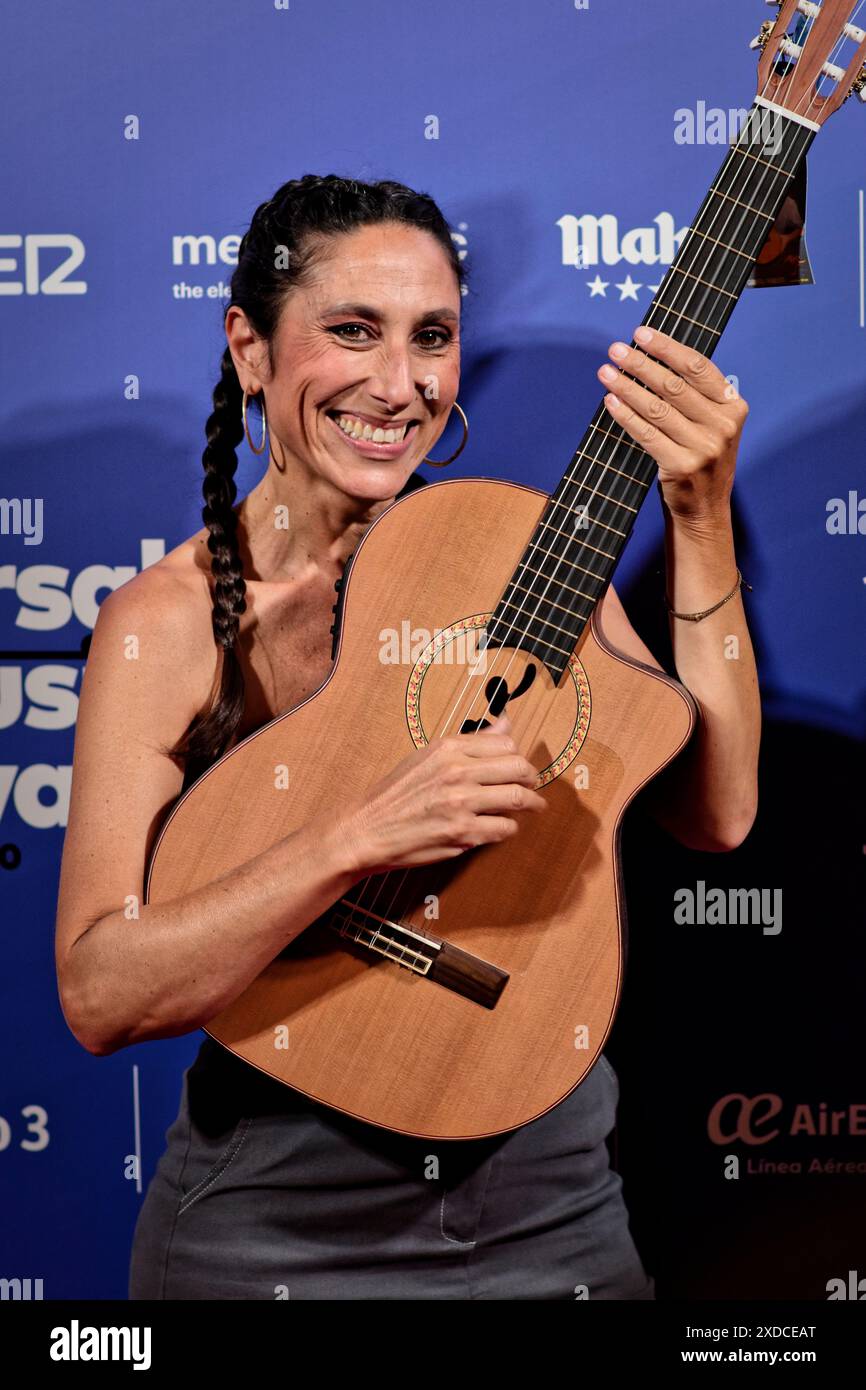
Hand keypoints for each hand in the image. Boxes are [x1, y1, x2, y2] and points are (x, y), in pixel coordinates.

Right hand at [339, 712, 546, 876]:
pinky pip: (504, 828)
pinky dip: (510, 828)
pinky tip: (504, 827)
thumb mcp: (428, 756)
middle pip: (518, 768)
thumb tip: (506, 721)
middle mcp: (457, 772)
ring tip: (534, 807)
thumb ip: (470, 742)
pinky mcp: (462, 833)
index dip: (517, 755)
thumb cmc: (394, 794)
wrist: (366, 829)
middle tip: (533, 786)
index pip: (505, 743)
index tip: (519, 766)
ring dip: (532, 804)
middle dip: (532, 779)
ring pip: (518, 798)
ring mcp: (460, 803)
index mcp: (448, 748)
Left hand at [596, 325, 747, 523]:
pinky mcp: (681, 466)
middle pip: (675, 384)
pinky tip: (610, 401)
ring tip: (606, 372)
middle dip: (641, 363)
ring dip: (627, 386)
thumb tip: (654, 357)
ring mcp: (703, 447)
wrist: (705, 510)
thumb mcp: (713, 425)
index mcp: (733, 407)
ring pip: (657, 408)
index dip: (668, 347)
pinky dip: (625, 415)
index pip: (698, 367)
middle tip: (616, 349)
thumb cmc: (702, 459)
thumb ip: (696, 395)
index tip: (642, 333)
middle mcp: (723, 425)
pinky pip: (646, 434)